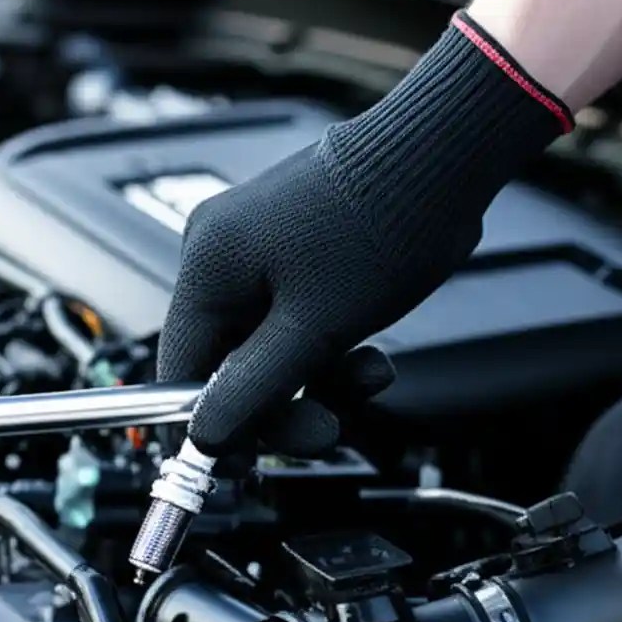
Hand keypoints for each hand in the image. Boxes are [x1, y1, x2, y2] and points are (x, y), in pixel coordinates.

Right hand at [157, 143, 480, 457]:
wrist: (440, 158)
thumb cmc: (379, 225)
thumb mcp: (313, 331)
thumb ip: (251, 390)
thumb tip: (205, 436)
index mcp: (208, 265)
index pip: (180, 368)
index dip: (212, 423)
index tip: (245, 463)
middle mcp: (221, 253)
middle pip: (228, 362)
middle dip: (283, 403)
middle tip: (327, 429)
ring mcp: (258, 249)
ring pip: (269, 348)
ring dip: (318, 378)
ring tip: (370, 376)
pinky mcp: (295, 251)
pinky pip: (295, 321)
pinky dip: (329, 347)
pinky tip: (371, 355)